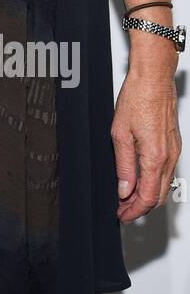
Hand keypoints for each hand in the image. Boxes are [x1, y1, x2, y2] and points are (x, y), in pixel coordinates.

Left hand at [111, 48, 180, 222]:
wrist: (154, 79)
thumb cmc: (137, 98)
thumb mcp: (120, 134)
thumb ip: (123, 165)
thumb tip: (124, 189)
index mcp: (155, 157)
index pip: (147, 197)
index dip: (134, 211)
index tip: (122, 215)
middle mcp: (169, 156)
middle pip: (158, 195)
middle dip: (140, 207)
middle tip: (122, 209)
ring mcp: (174, 150)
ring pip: (163, 185)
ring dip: (146, 195)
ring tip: (126, 197)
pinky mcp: (173, 144)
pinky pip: (165, 171)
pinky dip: (153, 181)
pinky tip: (139, 179)